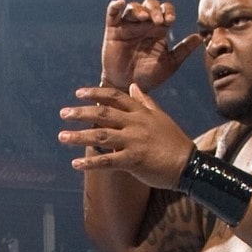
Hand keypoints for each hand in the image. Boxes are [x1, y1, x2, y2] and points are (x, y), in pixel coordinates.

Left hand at [58, 84, 193, 189]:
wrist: (189, 165)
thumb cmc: (175, 141)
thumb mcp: (161, 117)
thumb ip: (145, 101)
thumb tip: (134, 86)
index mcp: (141, 112)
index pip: (115, 97)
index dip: (95, 93)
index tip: (78, 93)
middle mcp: (135, 124)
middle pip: (103, 113)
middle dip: (80, 113)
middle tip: (63, 113)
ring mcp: (134, 142)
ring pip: (100, 135)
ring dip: (78, 136)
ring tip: (62, 136)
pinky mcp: (133, 161)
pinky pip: (107, 161)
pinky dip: (90, 162)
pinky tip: (75, 163)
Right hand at [100, 0, 202, 92]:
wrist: (128, 88)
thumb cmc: (149, 77)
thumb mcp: (169, 64)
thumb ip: (183, 50)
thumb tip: (200, 36)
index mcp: (158, 30)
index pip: (165, 11)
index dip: (168, 11)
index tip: (170, 21)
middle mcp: (144, 25)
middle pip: (150, 5)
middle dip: (155, 9)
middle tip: (158, 20)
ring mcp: (128, 26)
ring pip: (133, 8)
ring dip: (139, 9)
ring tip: (144, 18)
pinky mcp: (113, 30)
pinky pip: (112, 13)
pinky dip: (115, 6)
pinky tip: (119, 3)